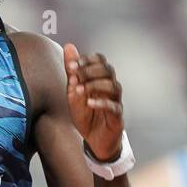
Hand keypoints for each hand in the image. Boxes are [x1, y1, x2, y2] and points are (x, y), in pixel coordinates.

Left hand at [63, 43, 123, 162]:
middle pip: (108, 70)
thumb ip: (72, 71)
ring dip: (95, 85)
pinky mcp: (117, 117)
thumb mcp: (74, 92)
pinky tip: (90, 103)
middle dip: (90, 70)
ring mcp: (115, 101)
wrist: (94, 140)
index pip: (100, 60)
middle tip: (75, 74)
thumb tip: (69, 46)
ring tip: (79, 89)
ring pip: (113, 86)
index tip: (72, 64)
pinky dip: (102, 103)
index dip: (87, 60)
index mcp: (101, 79)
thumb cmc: (86, 114)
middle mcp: (111, 87)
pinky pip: (114, 107)